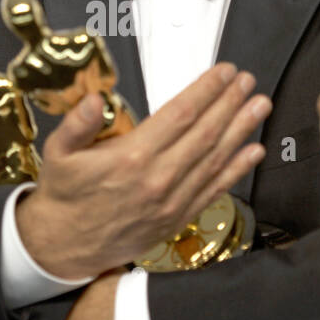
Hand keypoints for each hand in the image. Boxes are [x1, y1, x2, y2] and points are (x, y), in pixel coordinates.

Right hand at [15, 63, 270, 278]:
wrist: (65, 246)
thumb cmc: (65, 195)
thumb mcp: (58, 153)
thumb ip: (77, 124)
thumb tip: (95, 99)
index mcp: (131, 157)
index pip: (180, 115)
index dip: (207, 91)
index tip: (225, 72)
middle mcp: (158, 179)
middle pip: (205, 133)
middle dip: (230, 103)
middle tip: (248, 81)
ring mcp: (172, 202)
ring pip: (215, 159)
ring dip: (241, 130)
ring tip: (261, 106)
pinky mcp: (177, 219)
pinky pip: (213, 190)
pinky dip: (237, 170)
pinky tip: (254, 151)